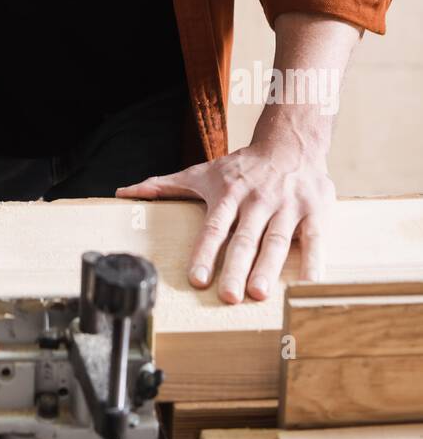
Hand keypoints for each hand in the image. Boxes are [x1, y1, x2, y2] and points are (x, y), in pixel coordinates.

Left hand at [115, 143, 334, 303]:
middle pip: (245, 238)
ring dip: (269, 268)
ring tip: (260, 294)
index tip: (197, 279)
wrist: (290, 143)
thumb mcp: (202, 172)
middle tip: (229, 296)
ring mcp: (287, 205)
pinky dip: (314, 261)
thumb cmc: (242, 167)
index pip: (214, 227)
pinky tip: (309, 284)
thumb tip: (124, 193)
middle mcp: (257, 200)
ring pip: (277, 240)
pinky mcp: (315, 210)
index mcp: (228, 193)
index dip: (204, 252)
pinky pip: (315, 239)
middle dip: (236, 267)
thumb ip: (165, 185)